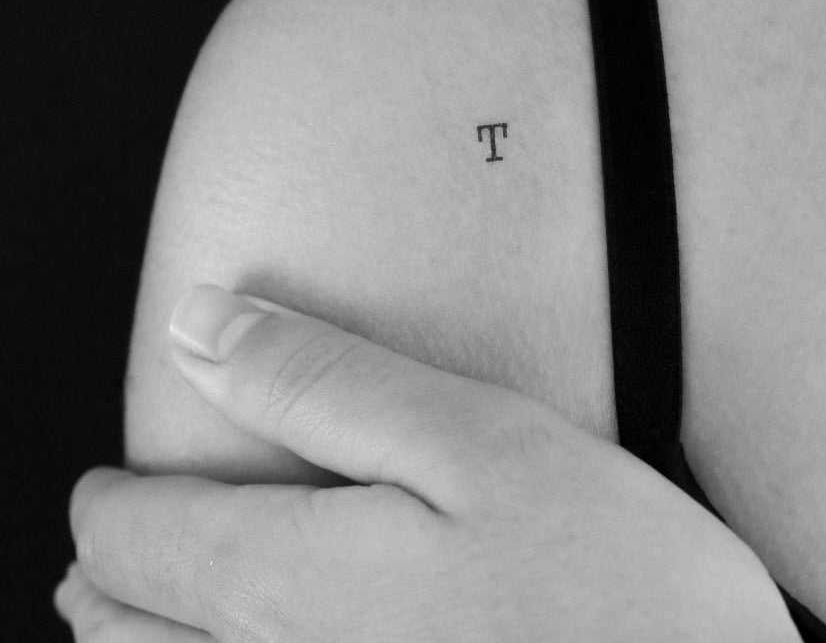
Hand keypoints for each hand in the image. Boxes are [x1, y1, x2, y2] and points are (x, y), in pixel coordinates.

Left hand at [62, 284, 798, 642]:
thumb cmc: (609, 585)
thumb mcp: (472, 441)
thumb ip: (326, 384)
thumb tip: (206, 326)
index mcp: (288, 581)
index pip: (138, 540)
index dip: (108, 501)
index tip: (105, 481)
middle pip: (129, 635)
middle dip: (109, 578)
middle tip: (110, 543)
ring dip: (139, 640)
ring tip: (142, 607)